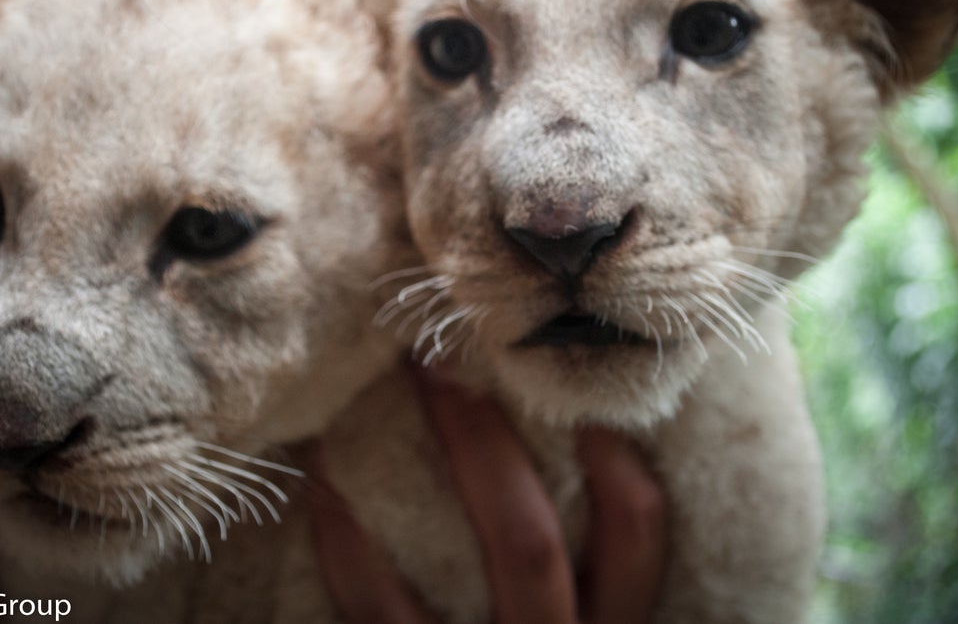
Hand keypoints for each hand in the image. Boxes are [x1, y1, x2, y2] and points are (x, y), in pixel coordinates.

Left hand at [309, 374, 666, 622]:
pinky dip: (348, 539)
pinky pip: (377, 609)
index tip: (577, 386)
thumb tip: (576, 443)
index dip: (621, 465)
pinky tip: (321, 482)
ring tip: (388, 393)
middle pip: (530, 539)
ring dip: (428, 470)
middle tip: (441, 358)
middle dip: (484, 441)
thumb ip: (584, 568)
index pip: (636, 541)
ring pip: (462, 563)